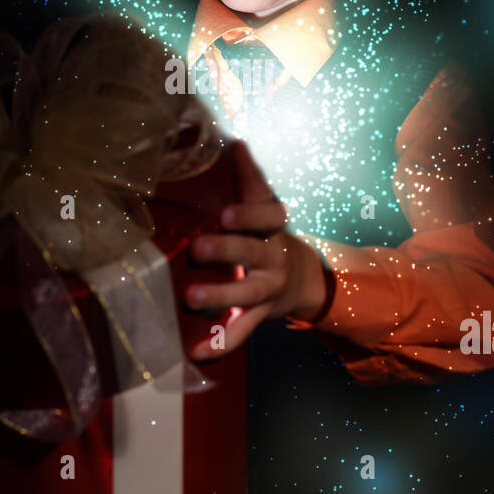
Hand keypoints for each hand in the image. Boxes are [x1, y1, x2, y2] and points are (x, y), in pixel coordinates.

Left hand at [184, 139, 326, 360]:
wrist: (303, 279)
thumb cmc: (269, 235)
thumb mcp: (265, 206)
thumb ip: (249, 178)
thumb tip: (235, 141)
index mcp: (272, 227)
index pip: (268, 216)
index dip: (250, 216)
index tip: (227, 214)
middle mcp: (273, 257)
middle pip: (251, 252)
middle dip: (226, 251)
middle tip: (198, 249)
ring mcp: (267, 289)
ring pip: (245, 294)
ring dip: (219, 295)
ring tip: (191, 298)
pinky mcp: (258, 316)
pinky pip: (241, 330)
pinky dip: (220, 343)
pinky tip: (197, 353)